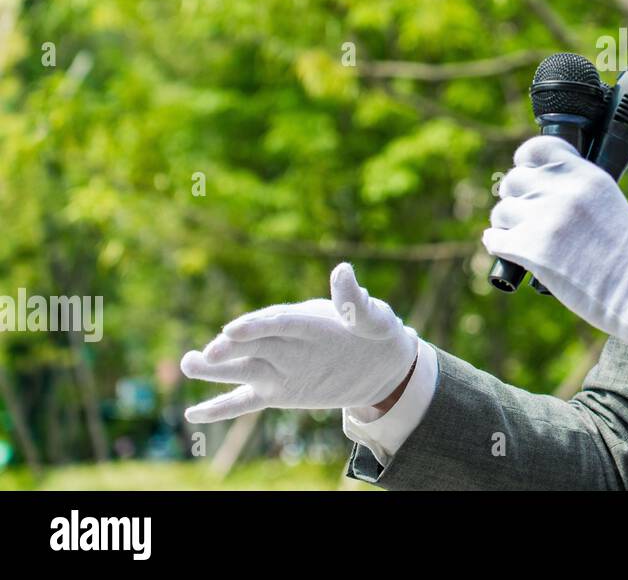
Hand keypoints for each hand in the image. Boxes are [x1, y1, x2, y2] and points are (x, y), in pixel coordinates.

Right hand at [180, 262, 418, 422]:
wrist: (381, 362)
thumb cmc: (376, 331)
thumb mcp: (372, 317)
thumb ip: (353, 301)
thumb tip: (343, 271)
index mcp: (304, 319)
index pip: (277, 322)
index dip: (256, 326)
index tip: (233, 330)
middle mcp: (284, 342)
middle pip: (252, 345)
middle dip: (229, 349)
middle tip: (206, 355)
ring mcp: (278, 368)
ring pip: (240, 370)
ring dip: (214, 370)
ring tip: (188, 365)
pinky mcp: (277, 392)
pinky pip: (244, 402)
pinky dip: (220, 409)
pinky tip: (192, 415)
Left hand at [482, 135, 627, 344]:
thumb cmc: (627, 251)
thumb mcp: (606, 200)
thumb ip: (574, 185)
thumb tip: (535, 185)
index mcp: (585, 174)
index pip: (538, 148)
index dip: (525, 160)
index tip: (525, 170)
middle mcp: (564, 191)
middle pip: (514, 180)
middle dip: (515, 197)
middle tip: (524, 213)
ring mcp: (545, 219)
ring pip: (502, 210)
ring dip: (506, 223)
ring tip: (521, 235)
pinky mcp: (532, 249)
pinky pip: (494, 239)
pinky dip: (497, 244)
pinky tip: (505, 248)